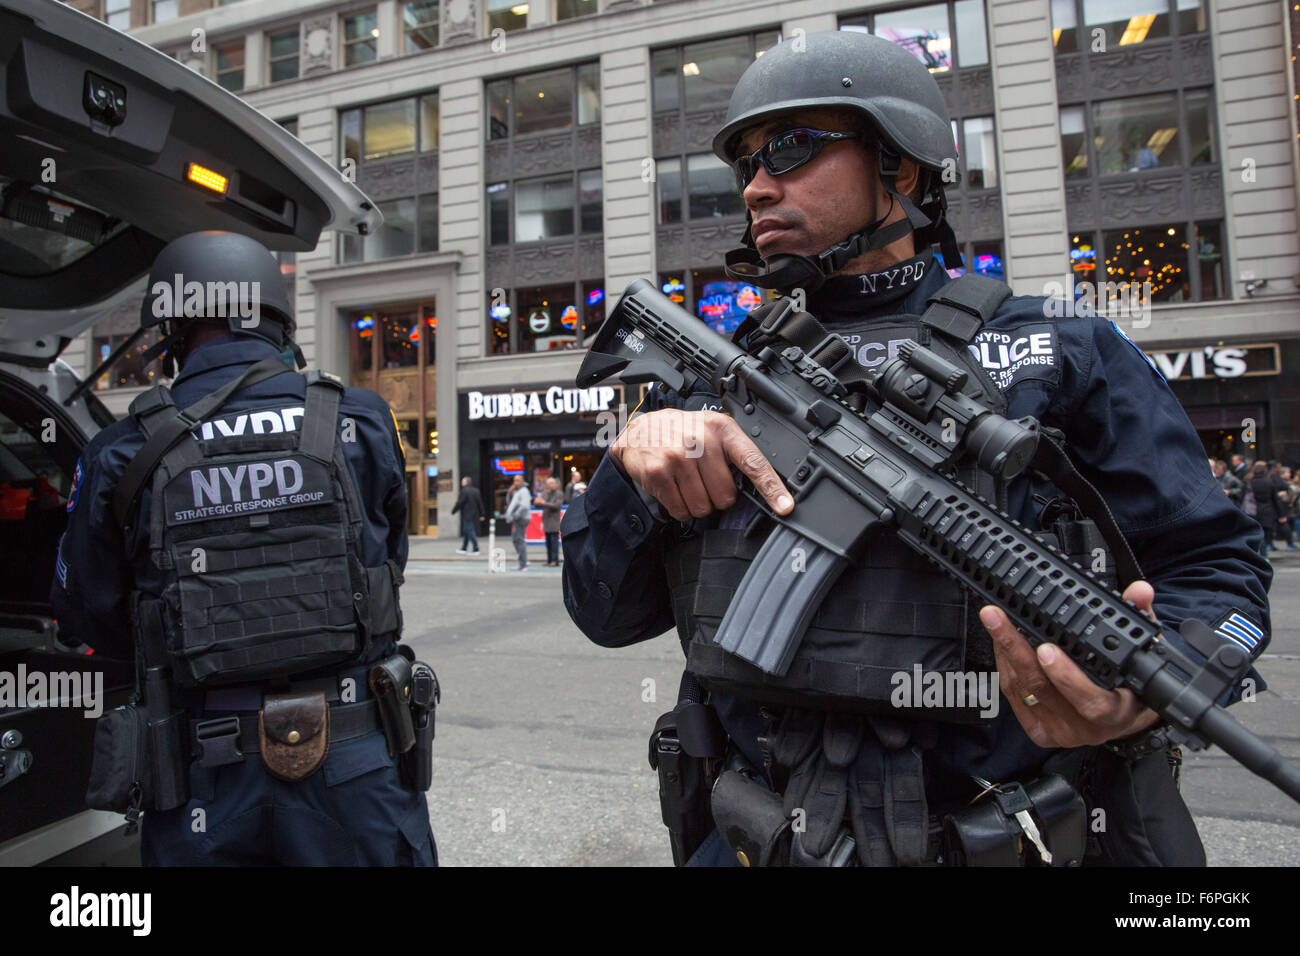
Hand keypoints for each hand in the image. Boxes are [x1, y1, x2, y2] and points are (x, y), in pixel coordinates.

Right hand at [609, 409, 792, 520]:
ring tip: (687, 484)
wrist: (640, 431)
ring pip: (703, 506)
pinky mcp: (660, 471)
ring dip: (697, 504)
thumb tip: (761, 487)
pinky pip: (681, 509)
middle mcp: (701, 441)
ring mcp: (679, 456)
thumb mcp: (712, 430)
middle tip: (704, 481)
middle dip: (717, 497)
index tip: (785, 507)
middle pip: (726, 495)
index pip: (753, 462)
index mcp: (722, 429)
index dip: (772, 488)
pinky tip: (674, 490)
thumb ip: (734, 452)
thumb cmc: (681, 433)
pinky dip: (680, 508)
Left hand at [980, 580, 1160, 748]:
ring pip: (1023, 689)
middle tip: (999, 618)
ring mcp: (1059, 732)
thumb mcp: (1146, 655)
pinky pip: (1013, 695)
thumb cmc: (1133, 687)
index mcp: (1117, 714)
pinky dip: (1004, 665)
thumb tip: (1140, 591)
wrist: (1124, 720)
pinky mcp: (1039, 731)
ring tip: (994, 621)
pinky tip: (1001, 644)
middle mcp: (1086, 728)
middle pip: (1043, 689)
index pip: (1091, 703)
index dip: (1067, 678)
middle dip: (1017, 649)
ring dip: (1005, 652)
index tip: (1046, 649)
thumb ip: (1142, 619)